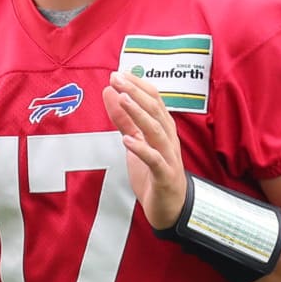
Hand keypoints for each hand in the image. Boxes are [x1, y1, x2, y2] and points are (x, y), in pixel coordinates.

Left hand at [101, 71, 187, 229]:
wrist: (170, 208)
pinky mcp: (165, 176)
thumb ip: (123, 119)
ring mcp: (168, 157)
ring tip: (123, 99)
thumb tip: (110, 92)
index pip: (154, 99)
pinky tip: (128, 140)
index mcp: (163, 128)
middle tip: (117, 78)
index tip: (119, 72)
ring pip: (156, 131)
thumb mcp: (135, 142)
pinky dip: (142, 149)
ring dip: (139, 114)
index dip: (137, 85)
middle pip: (155, 110)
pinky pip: (155, 160)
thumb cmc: (154, 173)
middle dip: (135, 92)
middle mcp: (168, 139)